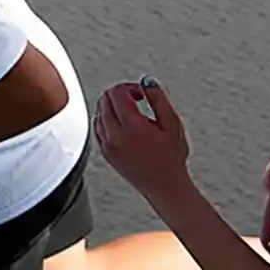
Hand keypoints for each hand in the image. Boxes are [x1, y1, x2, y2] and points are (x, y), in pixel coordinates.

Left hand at [93, 76, 190, 200]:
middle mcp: (115, 136)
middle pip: (104, 100)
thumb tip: (147, 82)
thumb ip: (158, 99)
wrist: (165, 186)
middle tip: (136, 98)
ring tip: (131, 112)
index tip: (140, 92)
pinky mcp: (106, 154)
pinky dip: (105, 120)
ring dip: (111, 106)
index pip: (117, 93)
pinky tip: (121, 124)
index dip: (129, 86)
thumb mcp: (172, 124)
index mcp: (132, 126)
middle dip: (119, 94)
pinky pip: (97, 129)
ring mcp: (108, 146)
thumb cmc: (171, 159)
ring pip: (98, 113)